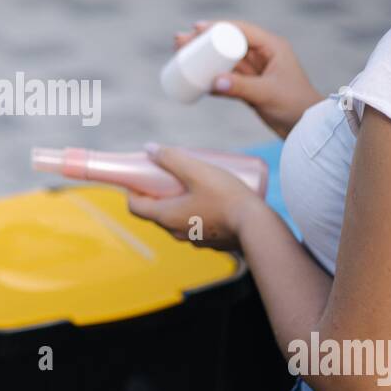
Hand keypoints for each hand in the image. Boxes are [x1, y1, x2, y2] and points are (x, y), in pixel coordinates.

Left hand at [126, 145, 266, 250]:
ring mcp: (195, 240)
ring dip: (179, 203)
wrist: (258, 227)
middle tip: (169, 175)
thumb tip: (149, 148)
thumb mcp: (197, 171)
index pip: (135, 207)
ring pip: (178, 220)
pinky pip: (197, 226)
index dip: (132, 191)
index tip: (139, 177)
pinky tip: (213, 200)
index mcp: (167, 217)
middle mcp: (176, 232)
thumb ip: (172, 159)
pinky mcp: (213, 242)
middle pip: (156, 212)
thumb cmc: (226, 197)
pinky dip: (197, 213)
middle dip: (157, 193)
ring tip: (193, 184)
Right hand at [174, 20, 322, 137]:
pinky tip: (194, 79)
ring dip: (204, 58)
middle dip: (203, 41)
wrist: (306, 130)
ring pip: (224, 60)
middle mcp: (263, 56)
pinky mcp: (249, 88)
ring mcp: (256, 72)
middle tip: (180, 40)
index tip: (196, 28)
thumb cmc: (295, 106)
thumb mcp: (268, 94)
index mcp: (273, 47)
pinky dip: (211, 77)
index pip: (242, 30)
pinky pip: (226, 78)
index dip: (218, 27)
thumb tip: (213, 82)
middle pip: (228, 43)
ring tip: (180, 54)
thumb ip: (241, 88)